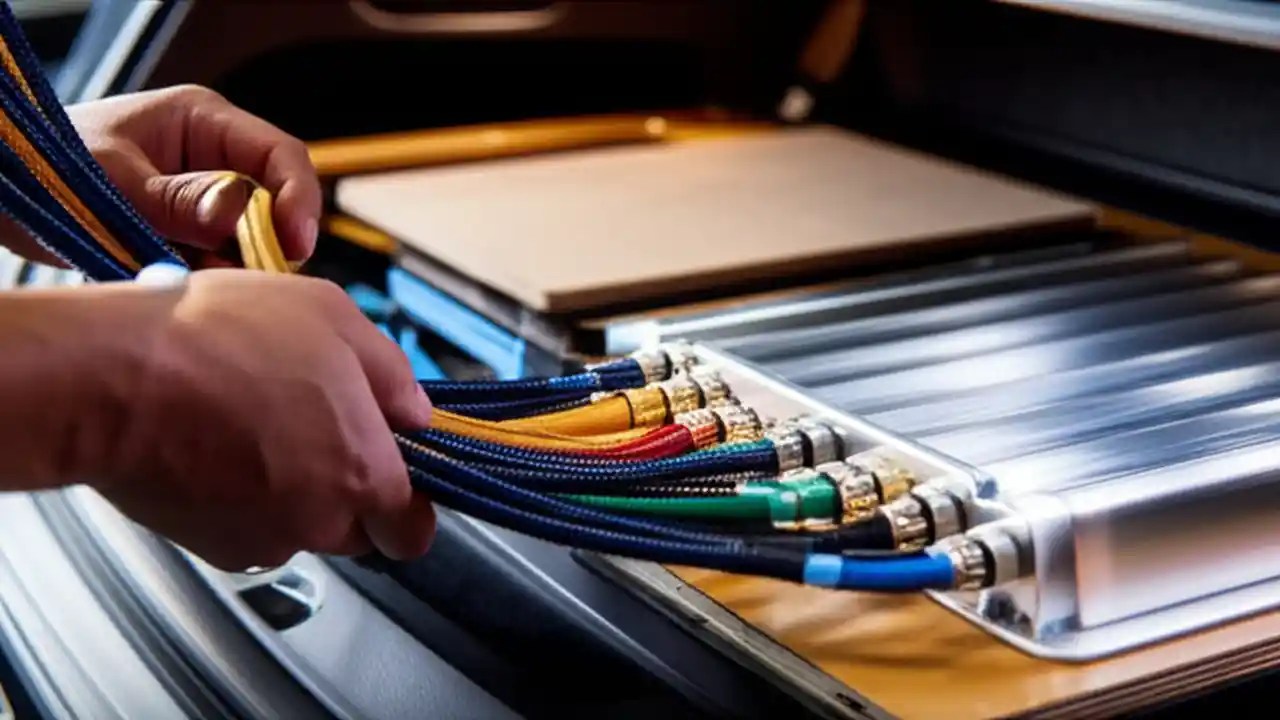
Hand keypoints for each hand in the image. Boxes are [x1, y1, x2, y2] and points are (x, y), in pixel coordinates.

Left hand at [9, 85, 320, 266]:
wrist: (0, 195)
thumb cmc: (42, 168)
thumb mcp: (111, 183)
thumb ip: (176, 200)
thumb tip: (239, 211)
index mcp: (203, 122)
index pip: (280, 156)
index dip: (299, 201)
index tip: (296, 247)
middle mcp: (211, 157)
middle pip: (273, 204)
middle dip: (265, 245)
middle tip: (247, 284)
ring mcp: (199, 199)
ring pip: (246, 241)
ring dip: (229, 270)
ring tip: (191, 284)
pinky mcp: (185, 235)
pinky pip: (216, 263)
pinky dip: (204, 282)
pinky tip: (175, 286)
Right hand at [88, 271, 434, 569]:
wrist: (111, 377)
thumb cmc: (222, 338)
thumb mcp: (333, 318)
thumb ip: (391, 374)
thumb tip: (414, 412)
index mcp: (364, 473)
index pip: (412, 530)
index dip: (408, 505)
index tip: (393, 473)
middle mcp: (319, 522)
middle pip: (356, 531)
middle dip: (346, 493)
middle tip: (313, 432)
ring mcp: (260, 541)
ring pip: (299, 529)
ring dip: (290, 492)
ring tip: (254, 425)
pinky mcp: (207, 546)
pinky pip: (246, 529)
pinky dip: (240, 499)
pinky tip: (217, 445)